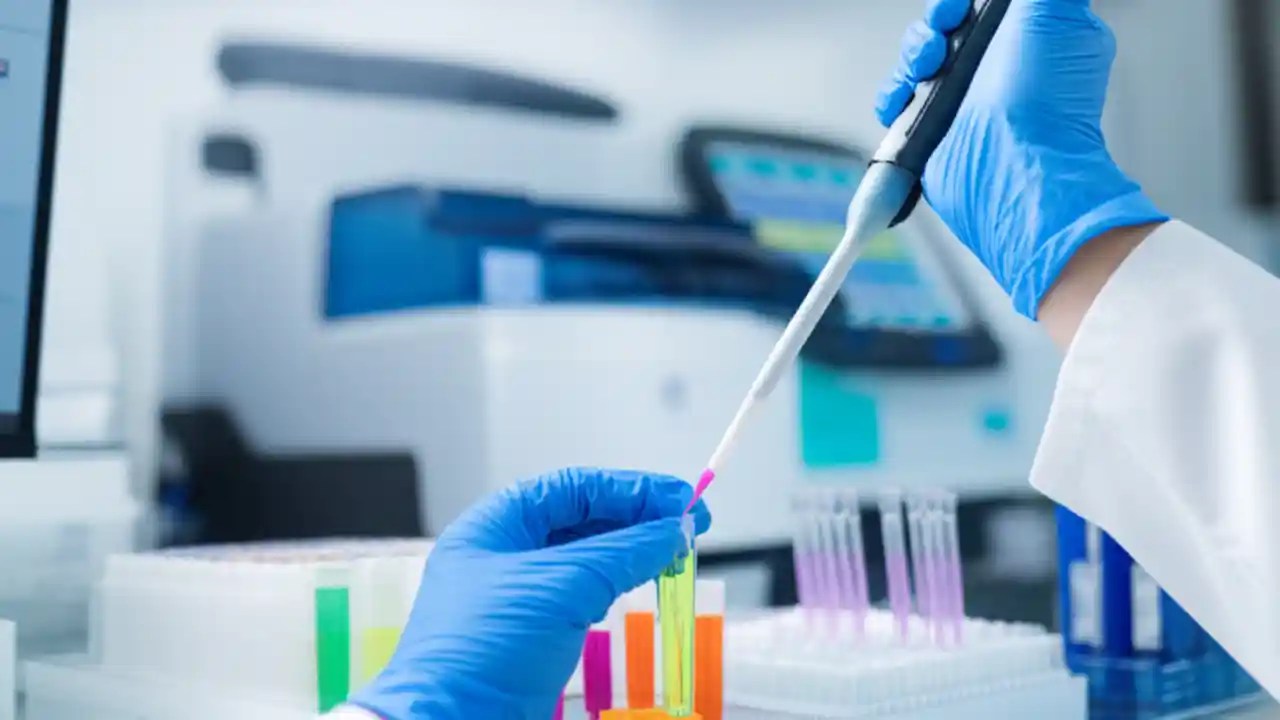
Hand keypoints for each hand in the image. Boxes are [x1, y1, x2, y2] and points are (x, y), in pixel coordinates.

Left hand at [348, 468, 711, 719]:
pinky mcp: (532, 634)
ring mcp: (517, 595)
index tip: (683, 498)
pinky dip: (616, 585)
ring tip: (675, 554)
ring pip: (585, 557)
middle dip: (638, 519)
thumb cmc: (485, 647)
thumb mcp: (563, 585)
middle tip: (691, 527)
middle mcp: (503, 553)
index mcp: (496, 524)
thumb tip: (675, 529)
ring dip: (632, 551)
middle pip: (583, 519)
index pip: (575, 487)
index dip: (633, 489)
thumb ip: (625, 551)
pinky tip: (642, 583)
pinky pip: (581, 595)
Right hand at [876, 0, 1167, 317]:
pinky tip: (901, 100)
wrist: (1011, 169)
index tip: (960, 4)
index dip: (963, 1)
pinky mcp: (934, 130)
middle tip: (941, 37)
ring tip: (924, 71)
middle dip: (934, 25)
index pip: (987, 5)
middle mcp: (999, 69)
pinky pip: (900, 101)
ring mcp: (964, 101)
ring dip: (912, 57)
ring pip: (920, 59)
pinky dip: (894, 96)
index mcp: (1032, 38)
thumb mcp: (1056, 14)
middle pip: (948, 26)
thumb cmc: (1042, 100)